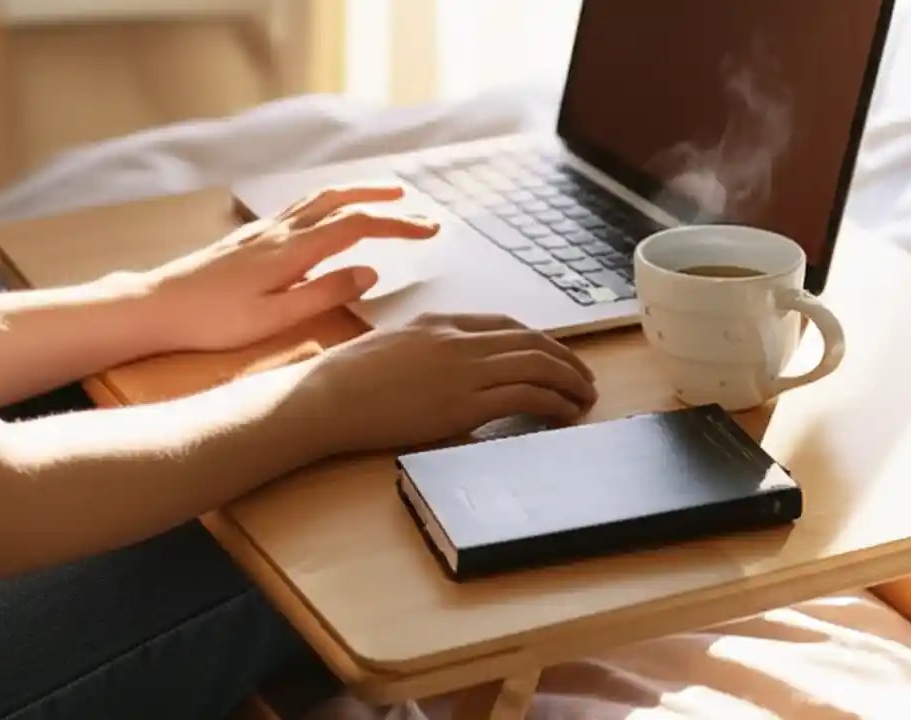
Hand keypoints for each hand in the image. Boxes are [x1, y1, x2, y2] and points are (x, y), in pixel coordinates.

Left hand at [140, 184, 437, 352]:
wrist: (154, 306)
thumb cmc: (211, 320)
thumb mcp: (273, 317)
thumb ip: (324, 293)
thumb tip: (369, 271)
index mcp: (293, 250)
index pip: (357, 226)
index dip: (398, 224)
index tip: (429, 231)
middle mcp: (280, 231)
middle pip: (340, 200)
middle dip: (382, 198)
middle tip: (416, 205)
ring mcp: (263, 231)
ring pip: (318, 199)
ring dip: (355, 193)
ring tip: (383, 196)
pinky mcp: (250, 238)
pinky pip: (300, 208)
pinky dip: (328, 202)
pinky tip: (328, 213)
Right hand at [307, 313, 597, 452]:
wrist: (325, 397)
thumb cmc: (345, 380)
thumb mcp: (392, 349)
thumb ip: (427, 353)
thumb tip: (448, 377)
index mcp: (440, 322)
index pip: (506, 324)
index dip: (538, 340)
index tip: (555, 354)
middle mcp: (459, 339)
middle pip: (532, 341)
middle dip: (567, 359)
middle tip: (585, 378)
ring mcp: (464, 369)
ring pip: (538, 364)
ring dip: (570, 381)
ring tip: (585, 396)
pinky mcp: (464, 403)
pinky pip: (526, 395)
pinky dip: (555, 402)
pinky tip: (566, 412)